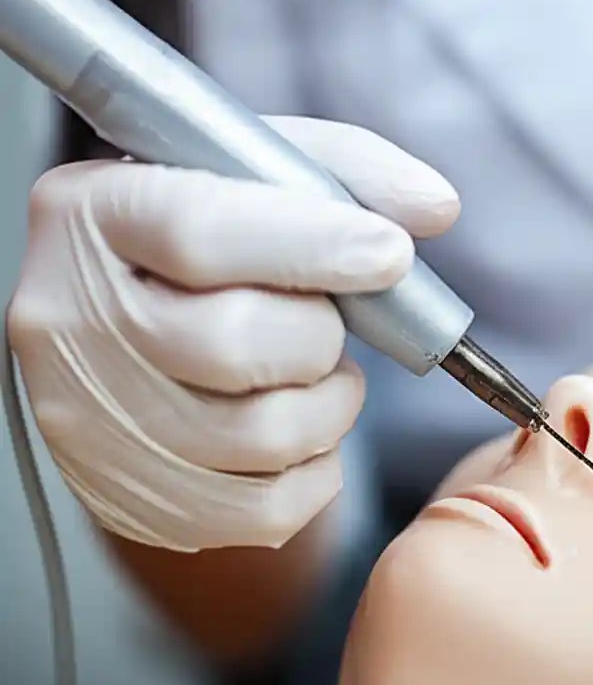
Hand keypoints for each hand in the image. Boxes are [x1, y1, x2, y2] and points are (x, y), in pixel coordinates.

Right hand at [7, 117, 459, 551]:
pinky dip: (319, 470)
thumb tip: (435, 207)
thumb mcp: (262, 173)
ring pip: (262, 436)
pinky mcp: (127, 500)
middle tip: (326, 321)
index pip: (202, 233)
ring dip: (331, 403)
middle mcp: (66, 321)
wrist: (134, 324)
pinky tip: (303, 425)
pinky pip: (268, 511)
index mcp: (95, 214)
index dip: (314, 246)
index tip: (391, 255)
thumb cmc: (212, 239)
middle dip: (319, 334)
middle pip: (234, 343)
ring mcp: (87, 423)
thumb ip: (351, 173)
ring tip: (316, 370)